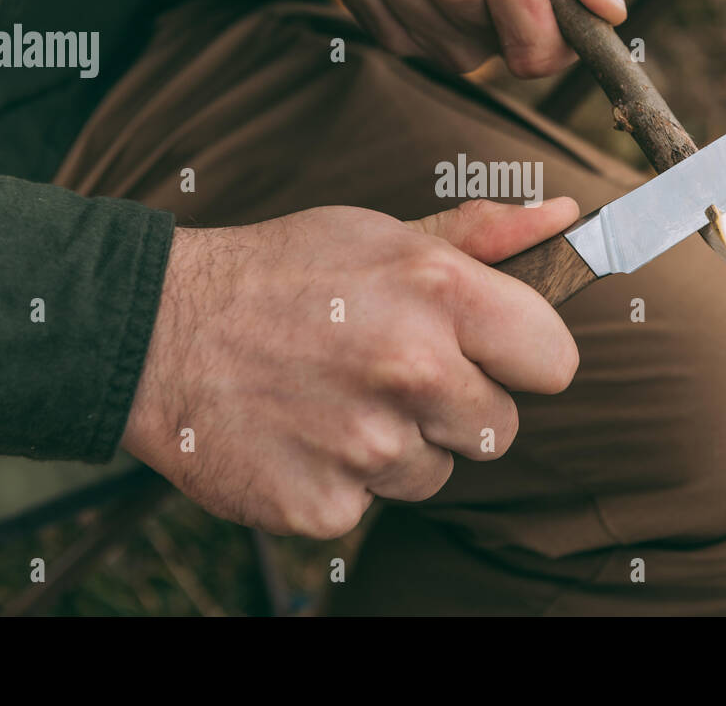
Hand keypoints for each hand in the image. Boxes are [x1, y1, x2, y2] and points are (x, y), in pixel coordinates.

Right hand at [122, 198, 580, 538]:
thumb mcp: (380, 233)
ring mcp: (367, 448)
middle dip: (458, 407)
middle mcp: (413, 371)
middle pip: (500, 430)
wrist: (158, 331)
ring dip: (398, 447)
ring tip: (337, 398)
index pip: (554, 362)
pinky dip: (341, 481)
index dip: (525, 359)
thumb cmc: (282, 273)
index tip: (492, 354)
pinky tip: (302, 434)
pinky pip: (370, 507)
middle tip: (392, 372)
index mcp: (440, 294)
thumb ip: (480, 236)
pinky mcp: (323, 506)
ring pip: (435, 473)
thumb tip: (566, 217)